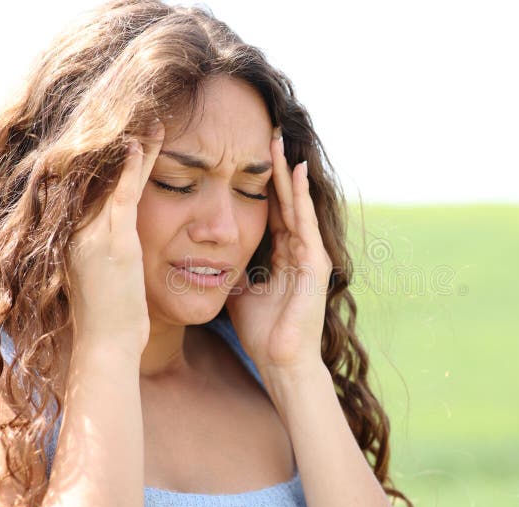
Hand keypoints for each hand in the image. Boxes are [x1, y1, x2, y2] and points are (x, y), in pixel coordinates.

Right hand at [67, 124, 163, 356]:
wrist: (108, 347)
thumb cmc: (114, 319)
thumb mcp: (108, 279)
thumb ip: (110, 253)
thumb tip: (123, 242)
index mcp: (79, 238)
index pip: (93, 188)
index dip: (110, 160)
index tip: (127, 135)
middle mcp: (81, 231)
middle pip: (98, 175)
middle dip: (118, 144)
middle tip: (139, 114)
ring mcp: (95, 236)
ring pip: (111, 178)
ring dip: (132, 147)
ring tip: (151, 120)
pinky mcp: (114, 243)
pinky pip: (124, 196)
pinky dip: (132, 169)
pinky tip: (142, 143)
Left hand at [225, 133, 332, 377]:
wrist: (281, 361)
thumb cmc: (262, 332)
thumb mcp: (238, 291)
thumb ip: (229, 269)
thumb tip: (203, 257)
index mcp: (280, 254)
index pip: (270, 209)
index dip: (260, 182)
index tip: (246, 154)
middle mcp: (297, 249)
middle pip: (284, 200)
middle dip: (275, 168)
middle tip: (266, 134)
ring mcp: (309, 255)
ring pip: (296, 205)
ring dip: (287, 173)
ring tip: (278, 142)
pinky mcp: (315, 264)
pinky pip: (306, 222)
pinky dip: (301, 197)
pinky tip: (295, 172)